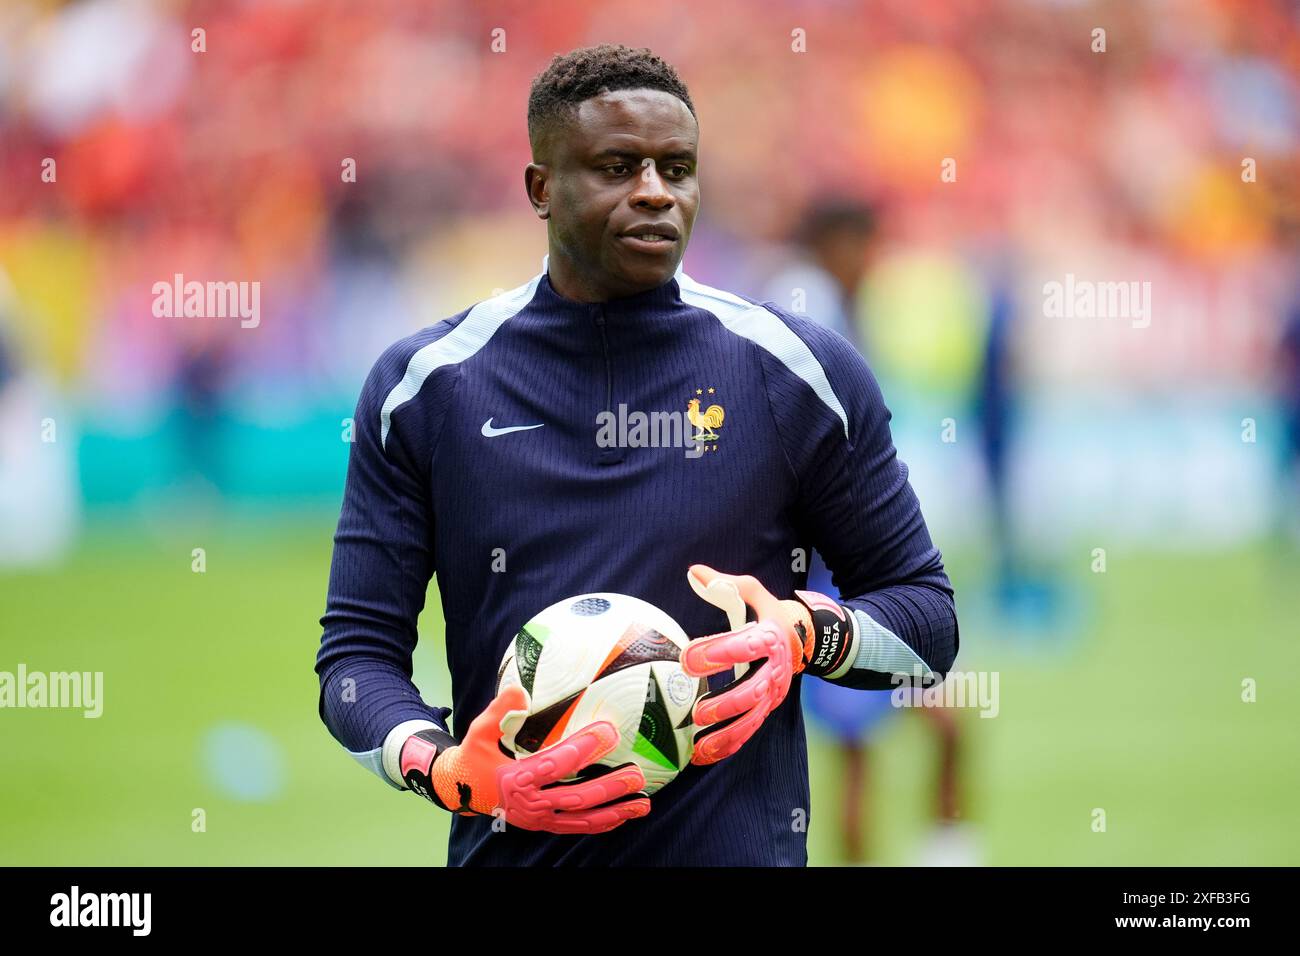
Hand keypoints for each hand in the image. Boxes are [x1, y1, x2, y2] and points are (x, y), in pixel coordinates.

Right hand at [399, 684, 651, 833]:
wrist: (461, 790)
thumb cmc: (475, 756)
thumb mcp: (479, 731)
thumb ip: (499, 711)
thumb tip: (519, 689)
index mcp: (516, 779)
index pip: (555, 764)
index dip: (583, 748)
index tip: (608, 731)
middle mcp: (531, 803)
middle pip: (576, 797)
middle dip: (608, 787)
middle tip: (636, 774)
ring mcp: (540, 818)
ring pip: (582, 819)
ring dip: (614, 812)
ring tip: (642, 804)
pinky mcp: (545, 825)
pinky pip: (578, 827)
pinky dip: (602, 824)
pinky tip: (624, 816)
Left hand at [682, 564, 855, 764]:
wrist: (805, 639)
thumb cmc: (769, 614)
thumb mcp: (755, 593)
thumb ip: (726, 585)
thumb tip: (694, 572)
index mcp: (770, 638)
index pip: (747, 646)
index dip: (718, 652)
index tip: (689, 658)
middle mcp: (775, 670)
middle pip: (754, 692)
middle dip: (726, 703)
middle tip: (697, 710)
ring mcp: (772, 693)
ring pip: (753, 719)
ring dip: (727, 732)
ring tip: (699, 739)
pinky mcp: (766, 709)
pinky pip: (748, 732)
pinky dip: (727, 746)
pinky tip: (702, 754)